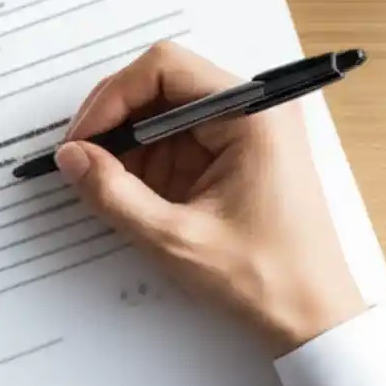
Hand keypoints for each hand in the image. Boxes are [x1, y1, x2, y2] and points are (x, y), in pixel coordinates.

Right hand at [56, 42, 364, 355]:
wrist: (315, 317)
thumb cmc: (265, 279)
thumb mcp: (175, 239)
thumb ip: (114, 194)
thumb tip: (70, 157)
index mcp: (251, 114)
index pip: (165, 67)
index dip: (113, 96)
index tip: (83, 138)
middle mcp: (252, 109)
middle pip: (161, 84)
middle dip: (115, 120)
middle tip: (82, 159)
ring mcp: (244, 130)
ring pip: (163, 112)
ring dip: (128, 144)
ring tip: (107, 186)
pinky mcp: (234, 154)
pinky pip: (176, 140)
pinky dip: (146, 162)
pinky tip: (132, 193)